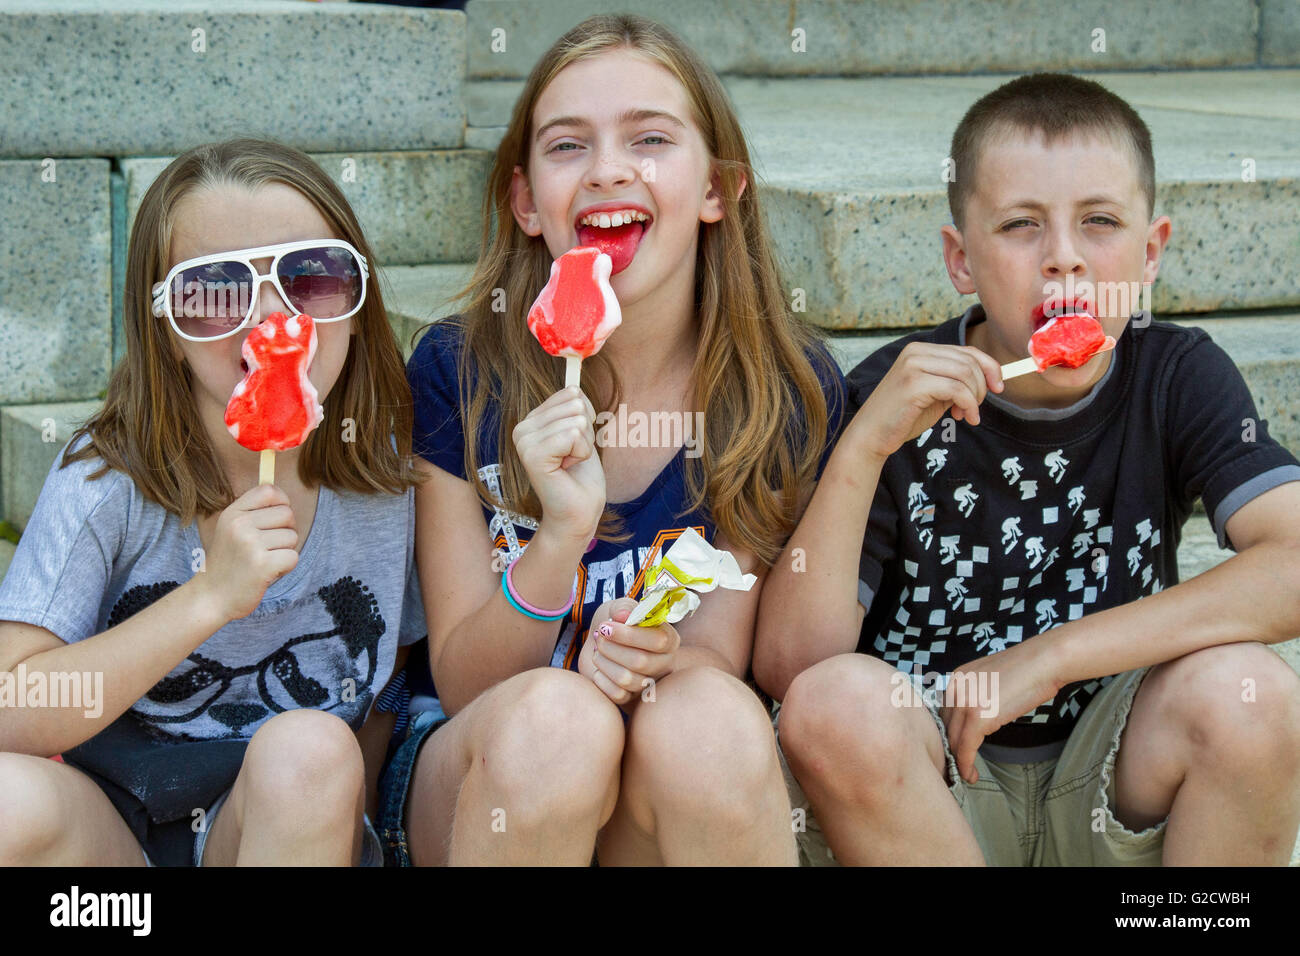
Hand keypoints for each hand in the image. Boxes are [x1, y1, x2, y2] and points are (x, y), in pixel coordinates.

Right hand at [190, 483, 298, 622]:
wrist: (211, 597)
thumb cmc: (228, 563)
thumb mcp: (231, 530)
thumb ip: (253, 512)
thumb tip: (283, 498)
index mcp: (233, 513)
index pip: (269, 491)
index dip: (282, 502)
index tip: (276, 519)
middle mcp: (240, 525)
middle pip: (287, 514)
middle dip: (285, 531)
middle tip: (268, 548)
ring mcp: (251, 544)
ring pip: (292, 537)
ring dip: (284, 552)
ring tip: (264, 562)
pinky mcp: (263, 564)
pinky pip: (293, 557)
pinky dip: (286, 567)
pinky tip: (268, 573)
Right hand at [512, 386, 604, 541]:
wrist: (579, 512)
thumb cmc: (581, 475)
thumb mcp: (581, 432)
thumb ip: (575, 406)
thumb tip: (573, 383)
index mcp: (531, 420)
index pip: (572, 394)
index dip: (585, 420)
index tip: (574, 445)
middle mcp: (522, 428)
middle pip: (576, 404)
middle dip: (586, 433)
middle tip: (573, 458)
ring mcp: (524, 441)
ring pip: (577, 420)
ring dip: (584, 445)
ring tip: (570, 464)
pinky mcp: (532, 455)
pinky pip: (573, 435)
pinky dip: (581, 453)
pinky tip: (567, 468)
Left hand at [579, 598, 680, 705]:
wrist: (600, 641)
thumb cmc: (615, 622)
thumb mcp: (619, 608)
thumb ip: (623, 608)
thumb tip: (623, 615)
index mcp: (669, 639)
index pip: (658, 641)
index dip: (629, 635)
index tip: (605, 626)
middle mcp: (664, 663)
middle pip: (640, 661)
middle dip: (612, 647)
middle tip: (599, 636)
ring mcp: (650, 683)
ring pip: (627, 679)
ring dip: (604, 661)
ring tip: (598, 650)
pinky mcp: (632, 698)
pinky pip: (616, 694)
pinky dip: (601, 678)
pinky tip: (598, 667)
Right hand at [852, 343, 1003, 462]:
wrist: (871, 435)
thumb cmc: (903, 417)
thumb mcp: (935, 393)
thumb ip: (955, 381)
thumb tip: (991, 377)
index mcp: (921, 350)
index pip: (967, 351)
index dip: (990, 367)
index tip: (998, 387)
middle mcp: (916, 352)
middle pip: (969, 361)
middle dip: (982, 386)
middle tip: (975, 408)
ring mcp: (913, 366)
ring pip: (965, 373)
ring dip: (975, 397)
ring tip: (966, 415)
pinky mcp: (913, 384)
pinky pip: (956, 389)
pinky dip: (969, 405)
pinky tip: (965, 418)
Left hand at [940, 637, 1065, 783]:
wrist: (1044, 662)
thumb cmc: (1027, 669)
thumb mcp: (992, 679)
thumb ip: (978, 694)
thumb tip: (979, 715)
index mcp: (957, 678)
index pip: (945, 712)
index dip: (949, 733)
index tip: (955, 748)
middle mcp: (955, 688)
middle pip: (946, 727)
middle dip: (950, 748)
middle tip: (957, 767)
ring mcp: (965, 702)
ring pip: (953, 740)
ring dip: (958, 762)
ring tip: (966, 775)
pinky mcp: (978, 717)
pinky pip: (966, 748)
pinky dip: (966, 765)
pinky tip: (971, 775)